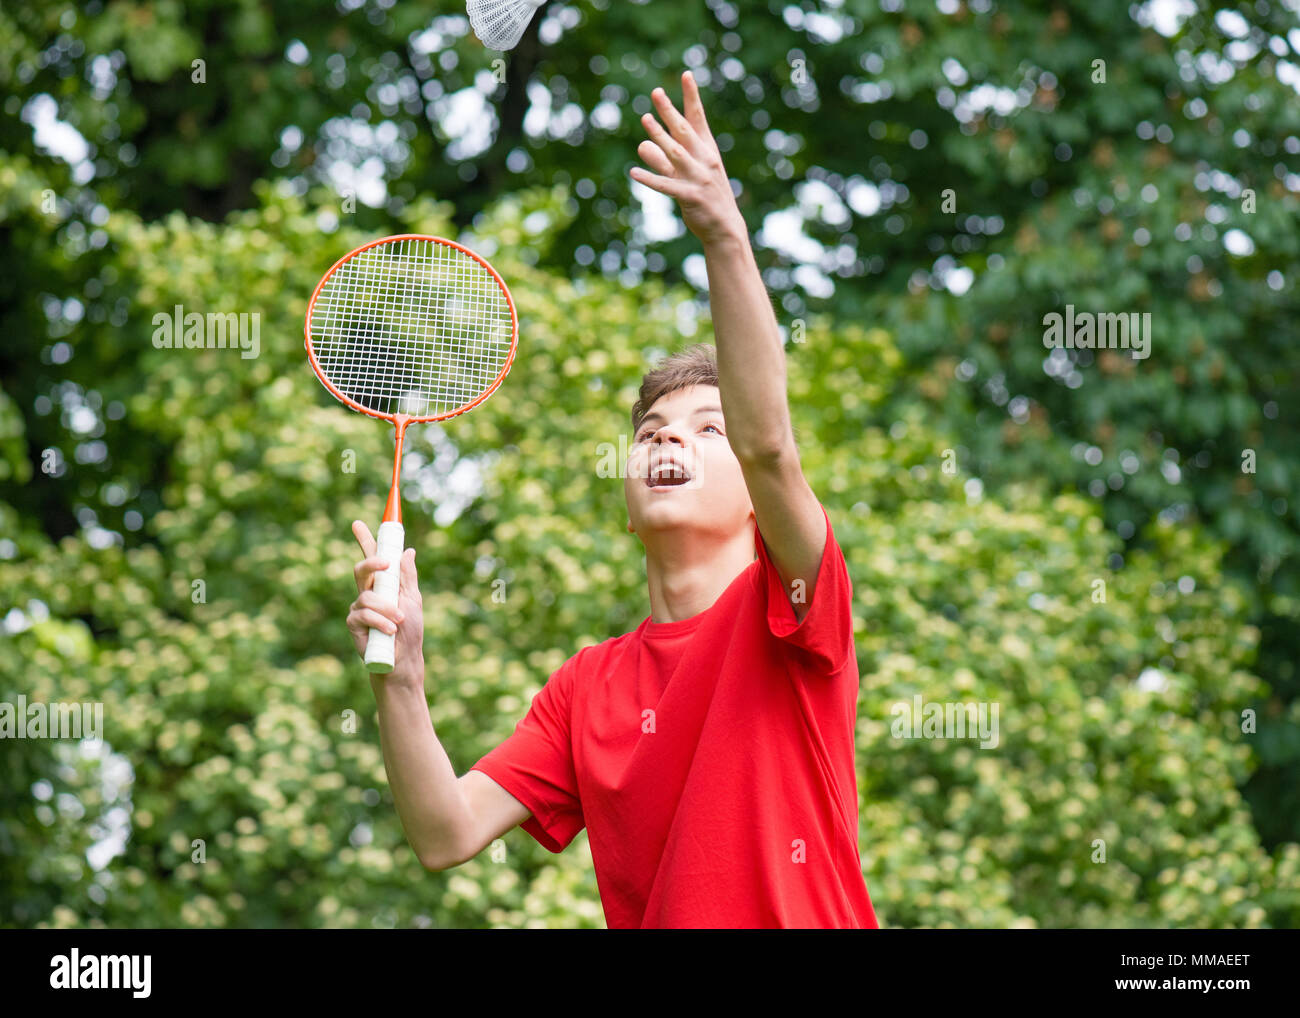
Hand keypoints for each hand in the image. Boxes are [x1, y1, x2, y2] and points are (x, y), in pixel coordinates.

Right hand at [346, 520, 424, 682]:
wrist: (404, 658)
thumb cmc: (410, 630)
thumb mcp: (413, 599)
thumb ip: (408, 577)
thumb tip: (408, 551)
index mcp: (383, 584)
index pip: (373, 557)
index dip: (364, 540)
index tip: (357, 523)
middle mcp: (368, 592)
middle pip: (361, 569)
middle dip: (372, 562)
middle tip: (386, 563)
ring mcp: (359, 607)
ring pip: (367, 595)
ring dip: (387, 607)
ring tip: (400, 620)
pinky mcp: (353, 624)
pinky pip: (363, 614)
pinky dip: (380, 621)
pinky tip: (391, 630)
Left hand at [630, 70, 746, 246]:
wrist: (725, 228)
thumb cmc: (706, 198)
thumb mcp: (687, 174)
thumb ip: (664, 159)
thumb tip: (642, 144)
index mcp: (707, 150)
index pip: (698, 118)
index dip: (691, 97)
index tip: (686, 74)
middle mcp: (705, 160)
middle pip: (684, 131)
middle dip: (670, 111)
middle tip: (656, 92)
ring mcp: (699, 178)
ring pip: (675, 153)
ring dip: (659, 136)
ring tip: (645, 119)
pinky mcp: (691, 197)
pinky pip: (667, 185)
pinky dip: (650, 178)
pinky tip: (633, 173)